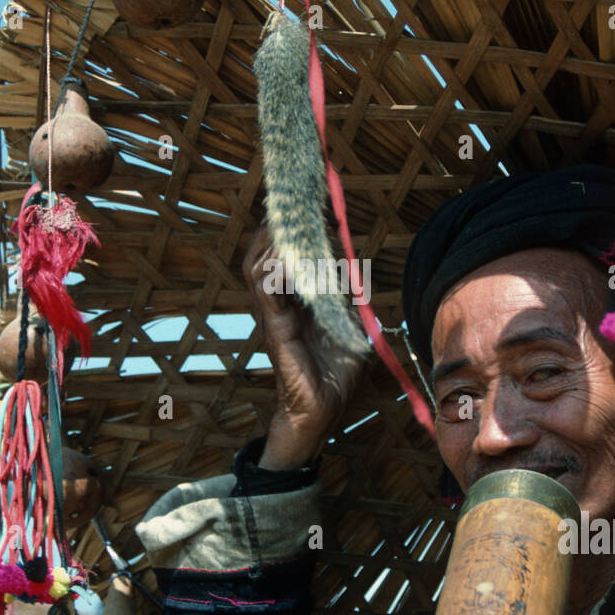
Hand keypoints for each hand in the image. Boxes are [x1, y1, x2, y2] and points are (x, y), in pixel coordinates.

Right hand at [243, 226, 364, 468]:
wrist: (323, 411)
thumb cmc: (334, 371)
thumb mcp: (349, 323)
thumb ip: (349, 296)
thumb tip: (358, 267)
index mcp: (289, 299)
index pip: (279, 253)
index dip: (290, 227)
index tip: (312, 203)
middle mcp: (275, 303)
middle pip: (260, 252)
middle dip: (277, 225)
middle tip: (301, 203)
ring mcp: (271, 316)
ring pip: (257, 266)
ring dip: (273, 240)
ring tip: (292, 219)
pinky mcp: (276, 330)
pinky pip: (268, 292)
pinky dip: (276, 270)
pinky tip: (290, 253)